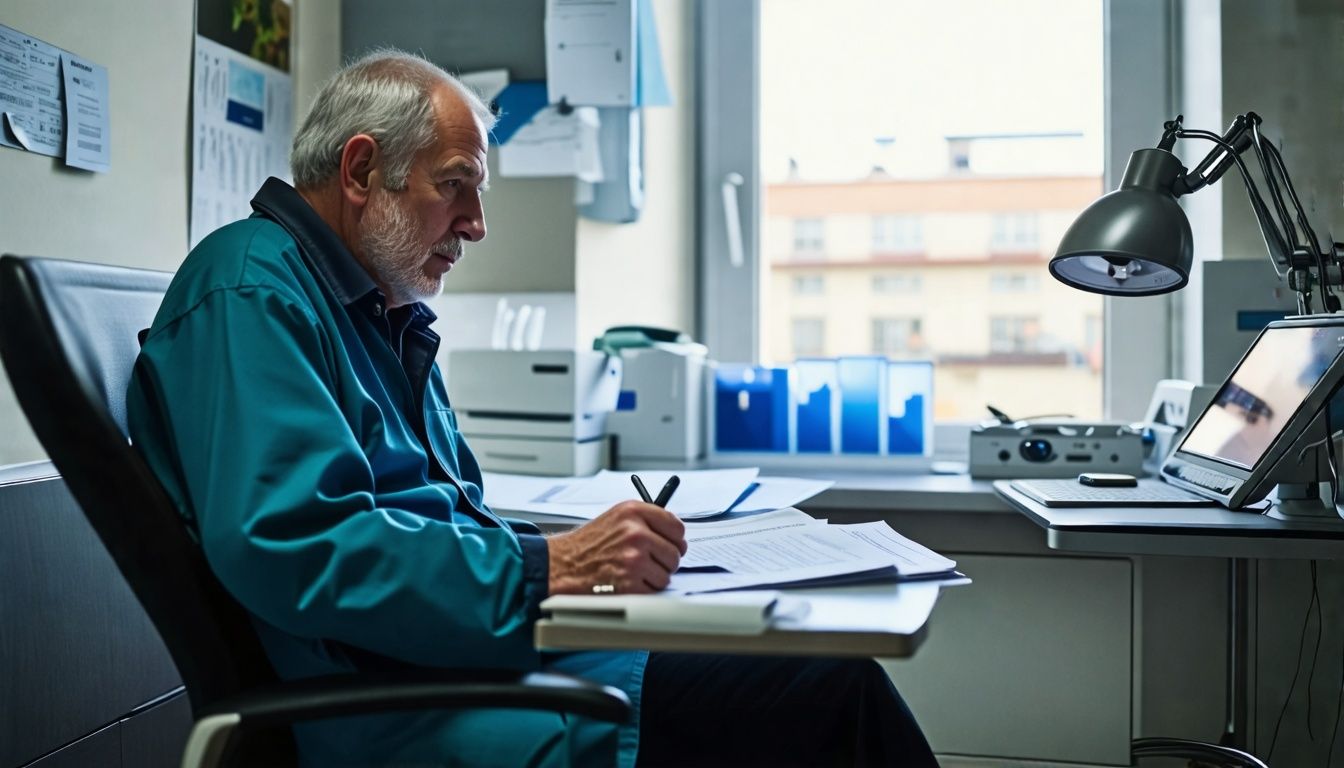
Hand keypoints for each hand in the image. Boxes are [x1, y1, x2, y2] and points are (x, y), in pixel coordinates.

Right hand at [546, 500, 686, 593]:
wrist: (564, 565)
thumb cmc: (588, 544)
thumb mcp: (616, 518)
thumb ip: (645, 520)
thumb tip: (674, 533)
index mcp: (633, 512)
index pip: (676, 526)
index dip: (676, 539)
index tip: (673, 544)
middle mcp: (635, 532)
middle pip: (675, 552)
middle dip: (665, 561)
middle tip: (650, 561)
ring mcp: (633, 558)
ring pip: (667, 573)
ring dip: (655, 576)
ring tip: (634, 571)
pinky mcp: (630, 582)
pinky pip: (655, 589)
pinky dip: (645, 589)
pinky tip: (628, 581)